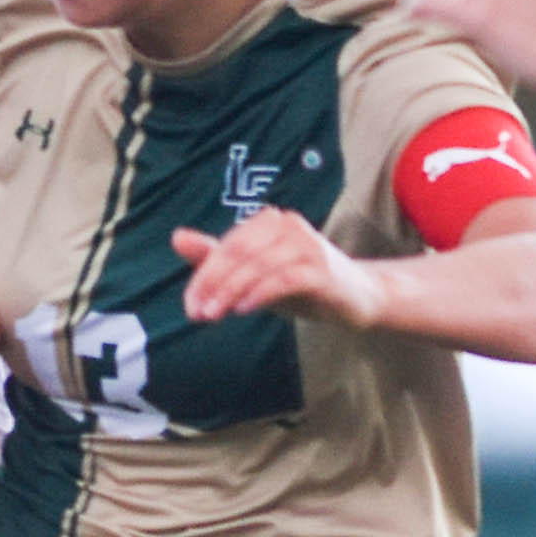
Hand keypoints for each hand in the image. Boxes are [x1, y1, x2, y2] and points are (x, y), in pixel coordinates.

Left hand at [174, 208, 379, 329]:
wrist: (358, 296)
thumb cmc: (302, 282)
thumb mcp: (255, 272)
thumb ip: (218, 256)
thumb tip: (176, 237)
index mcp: (269, 222)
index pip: (227, 246)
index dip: (204, 275)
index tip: (190, 306)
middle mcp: (287, 225)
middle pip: (239, 252)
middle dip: (213, 284)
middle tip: (197, 313)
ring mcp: (307, 245)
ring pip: (258, 265)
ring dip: (231, 292)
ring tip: (213, 315)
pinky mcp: (321, 269)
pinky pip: (284, 278)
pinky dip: (260, 293)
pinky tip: (243, 310)